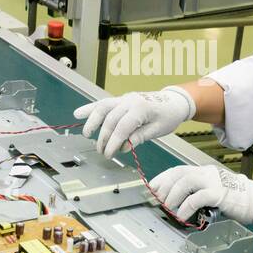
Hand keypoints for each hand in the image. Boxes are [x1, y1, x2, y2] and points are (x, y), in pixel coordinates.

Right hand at [73, 87, 194, 155]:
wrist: (174, 101)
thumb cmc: (168, 116)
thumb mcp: (158, 130)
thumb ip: (139, 137)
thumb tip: (123, 147)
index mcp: (141, 108)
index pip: (122, 127)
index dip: (114, 142)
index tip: (110, 154)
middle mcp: (130, 101)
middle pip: (110, 119)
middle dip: (104, 137)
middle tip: (103, 152)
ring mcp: (124, 98)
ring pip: (102, 108)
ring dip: (92, 121)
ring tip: (87, 134)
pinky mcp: (120, 100)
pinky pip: (103, 103)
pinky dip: (90, 108)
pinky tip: (78, 114)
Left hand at [148, 165, 252, 226]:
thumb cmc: (238, 199)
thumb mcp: (214, 191)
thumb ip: (198, 193)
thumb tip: (179, 202)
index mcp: (205, 172)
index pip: (178, 170)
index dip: (163, 178)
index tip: (153, 187)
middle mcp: (207, 173)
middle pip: (178, 173)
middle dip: (164, 186)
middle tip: (156, 199)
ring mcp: (213, 182)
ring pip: (184, 182)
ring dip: (172, 196)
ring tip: (168, 208)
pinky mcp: (218, 193)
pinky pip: (196, 198)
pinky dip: (185, 207)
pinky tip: (181, 215)